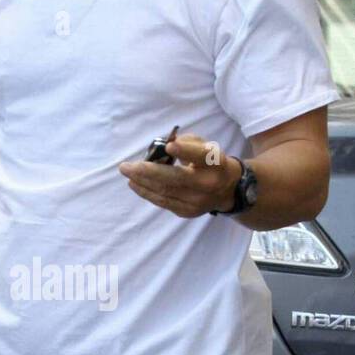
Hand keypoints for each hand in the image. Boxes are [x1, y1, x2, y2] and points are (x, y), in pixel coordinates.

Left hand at [118, 132, 242, 216]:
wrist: (227, 190)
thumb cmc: (210, 162)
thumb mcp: (206, 146)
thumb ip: (186, 143)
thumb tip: (162, 149)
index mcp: (216, 163)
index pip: (201, 156)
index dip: (185, 151)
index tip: (169, 147)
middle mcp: (208, 184)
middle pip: (176, 178)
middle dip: (148, 172)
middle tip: (126, 166)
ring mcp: (197, 201)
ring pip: (165, 191)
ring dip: (142, 182)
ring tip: (127, 172)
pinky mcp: (188, 211)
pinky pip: (163, 202)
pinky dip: (146, 192)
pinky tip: (134, 184)